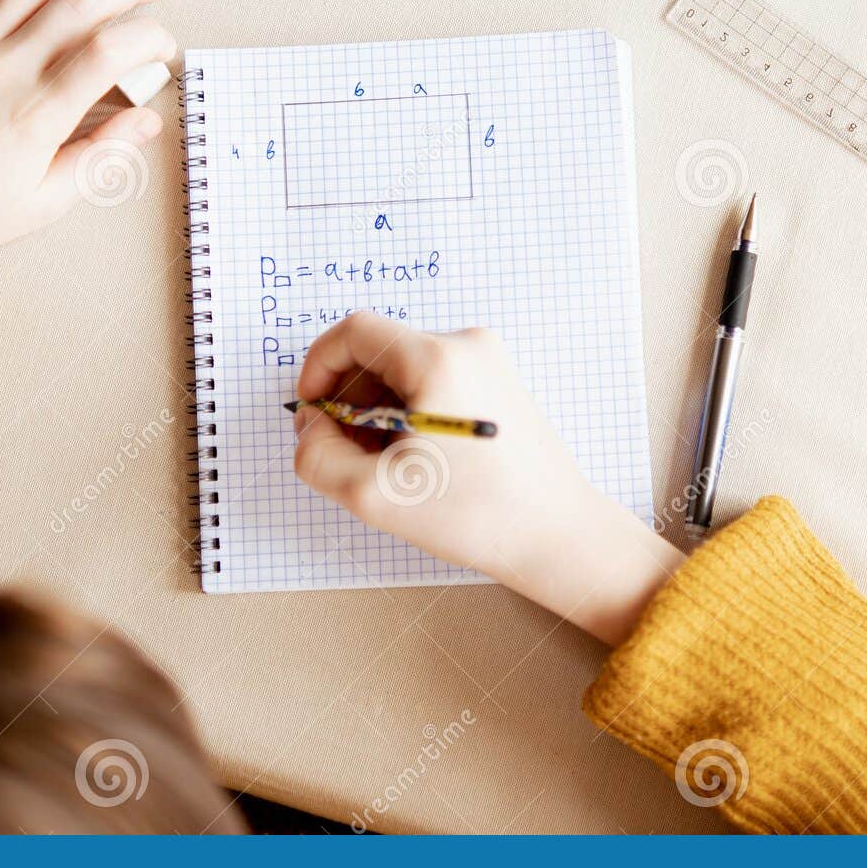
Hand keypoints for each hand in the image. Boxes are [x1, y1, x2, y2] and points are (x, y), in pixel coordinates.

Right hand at [293, 312, 683, 643]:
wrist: (556, 535)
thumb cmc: (474, 515)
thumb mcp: (372, 494)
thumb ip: (316, 455)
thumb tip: (311, 425)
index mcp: (437, 358)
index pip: (354, 332)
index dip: (318, 368)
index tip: (312, 413)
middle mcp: (467, 345)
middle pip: (379, 352)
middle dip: (348, 399)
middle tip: (345, 454)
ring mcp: (489, 362)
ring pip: (405, 371)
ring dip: (378, 411)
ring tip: (384, 466)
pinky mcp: (499, 383)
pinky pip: (434, 383)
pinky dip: (410, 414)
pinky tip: (414, 462)